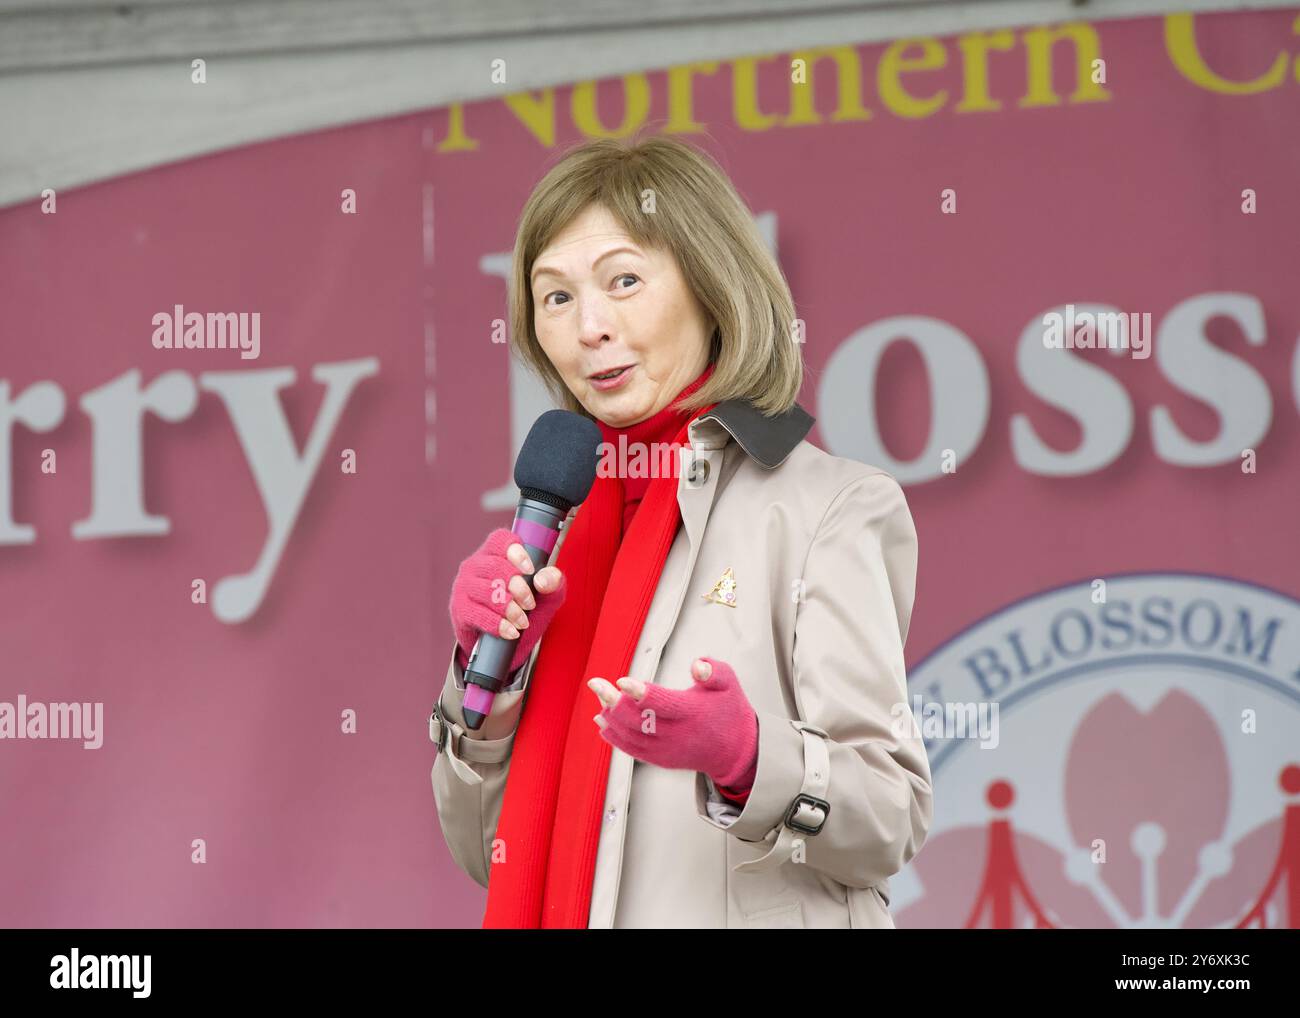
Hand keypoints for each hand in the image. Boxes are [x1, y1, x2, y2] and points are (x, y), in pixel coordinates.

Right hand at [448, 527, 565, 672]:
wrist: (501, 638)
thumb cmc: (523, 605)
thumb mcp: (544, 593)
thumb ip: (552, 581)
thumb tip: (542, 581)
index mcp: (494, 552)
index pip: (500, 540)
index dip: (516, 553)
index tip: (530, 571)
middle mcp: (475, 565)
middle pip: (495, 567)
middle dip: (518, 588)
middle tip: (530, 604)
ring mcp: (464, 586)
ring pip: (486, 591)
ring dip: (509, 609)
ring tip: (523, 621)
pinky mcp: (460, 608)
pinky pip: (477, 614)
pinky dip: (498, 625)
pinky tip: (511, 632)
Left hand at [587, 657, 758, 791]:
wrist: (734, 750)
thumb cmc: (728, 711)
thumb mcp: (729, 684)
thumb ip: (714, 671)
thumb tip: (697, 665)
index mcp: (693, 713)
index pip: (662, 704)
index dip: (640, 693)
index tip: (622, 681)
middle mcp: (677, 735)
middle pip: (639, 720)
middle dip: (614, 702)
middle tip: (597, 684)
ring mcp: (666, 750)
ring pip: (631, 735)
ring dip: (611, 717)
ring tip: (599, 695)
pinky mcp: (660, 759)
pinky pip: (632, 750)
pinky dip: (614, 737)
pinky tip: (602, 721)